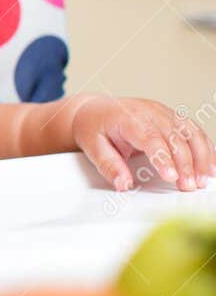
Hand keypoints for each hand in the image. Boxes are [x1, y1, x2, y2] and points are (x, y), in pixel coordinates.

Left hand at [72, 96, 214, 191]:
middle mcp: (149, 112)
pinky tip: (211, 166)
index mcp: (127, 118)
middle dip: (185, 164)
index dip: (163, 158)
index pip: (150, 138)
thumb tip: (123, 185)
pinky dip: (206, 148)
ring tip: (203, 180)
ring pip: (190, 133)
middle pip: (175, 137)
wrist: (94, 109)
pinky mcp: (172, 116)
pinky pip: (194, 131)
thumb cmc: (93, 126)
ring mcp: (163, 112)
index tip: (172, 177)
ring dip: (201, 157)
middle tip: (188, 186)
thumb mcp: (92, 147)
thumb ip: (108, 166)